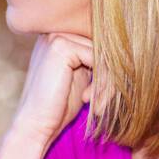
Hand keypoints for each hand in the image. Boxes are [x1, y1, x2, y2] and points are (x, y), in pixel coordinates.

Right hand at [11, 32, 108, 147]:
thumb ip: (94, 59)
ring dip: (109, 79)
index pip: (97, 41)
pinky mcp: (60, 46)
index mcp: (57, 38)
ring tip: (98, 102)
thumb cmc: (57, 108)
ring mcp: (56, 37)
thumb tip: (123, 47)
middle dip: (111, 74)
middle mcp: (54, 32)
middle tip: (104, 101)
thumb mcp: (81, 77)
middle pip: (102, 43)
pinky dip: (102, 81)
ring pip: (103, 51)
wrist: (35, 126)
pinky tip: (88, 98)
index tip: (105, 93)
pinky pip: (98, 57)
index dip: (107, 66)